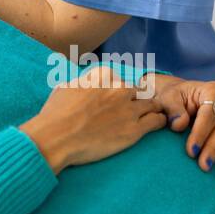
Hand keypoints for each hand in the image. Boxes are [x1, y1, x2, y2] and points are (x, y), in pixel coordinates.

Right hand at [20, 64, 166, 172]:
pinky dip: (158, 120)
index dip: (118, 88)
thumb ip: (81, 80)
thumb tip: (85, 81)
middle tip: (131, 109)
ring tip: (149, 115)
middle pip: (138, 89)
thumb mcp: (65, 86)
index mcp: (102, 76)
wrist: (57, 137)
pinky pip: (157, 120)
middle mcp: (118, 88)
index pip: (119, 77)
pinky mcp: (134, 129)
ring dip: (151, 108)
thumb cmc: (55, 113)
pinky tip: (156, 123)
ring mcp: (128, 109)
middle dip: (136, 98)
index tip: (115, 97)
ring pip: (152, 103)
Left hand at [141, 73, 214, 182]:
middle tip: (203, 165)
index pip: (209, 113)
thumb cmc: (175, 97)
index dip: (201, 132)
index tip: (191, 150)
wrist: (181, 99)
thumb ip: (172, 108)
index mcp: (214, 90)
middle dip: (214, 148)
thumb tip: (179, 123)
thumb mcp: (168, 97)